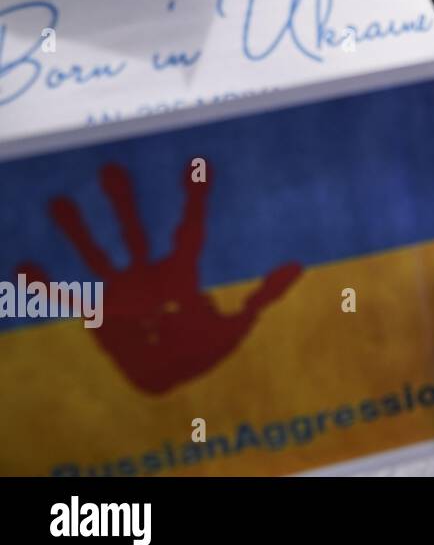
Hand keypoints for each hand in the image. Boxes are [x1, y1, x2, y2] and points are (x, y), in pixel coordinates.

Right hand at [25, 162, 301, 394]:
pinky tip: (23, 264)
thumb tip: (296, 265)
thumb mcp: (237, 324)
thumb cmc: (204, 348)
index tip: (198, 163)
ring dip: (78, 231)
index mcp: (181, 272)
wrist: (170, 381)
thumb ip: (264, 295)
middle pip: (134, 230)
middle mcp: (147, 273)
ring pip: (95, 253)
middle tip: (111, 169)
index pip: (190, 228)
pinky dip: (45, 285)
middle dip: (123, 203)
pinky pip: (66, 297)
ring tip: (60, 201)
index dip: (195, 197)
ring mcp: (119, 292)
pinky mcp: (97, 316)